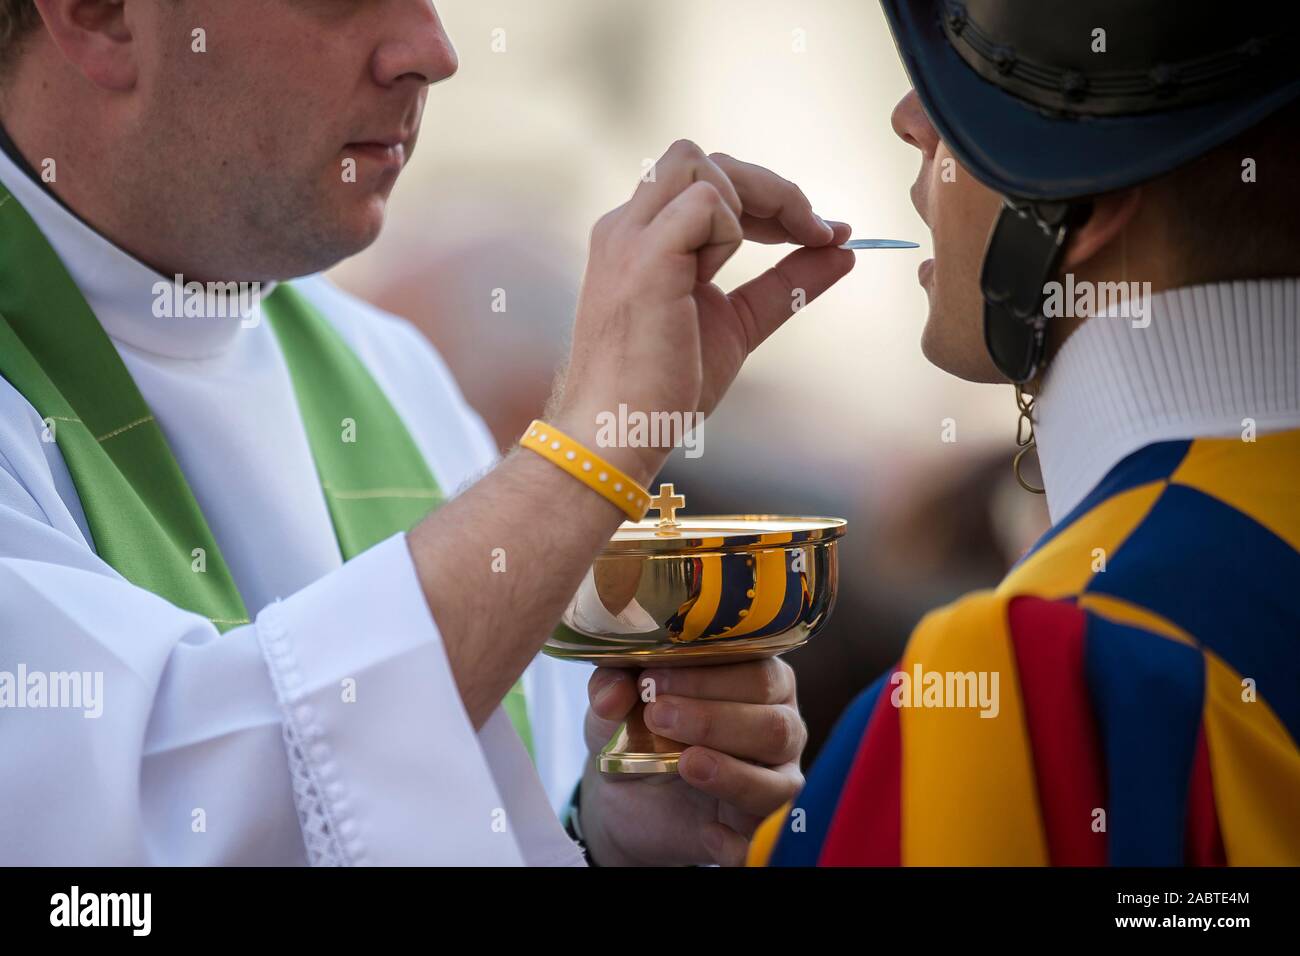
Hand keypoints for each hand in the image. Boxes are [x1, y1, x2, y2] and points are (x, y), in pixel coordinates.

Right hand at [552, 141, 854, 482]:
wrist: (618, 434)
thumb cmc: (665, 388)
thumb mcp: (739, 322)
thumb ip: (787, 281)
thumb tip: (842, 249)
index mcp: (642, 238)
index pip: (704, 178)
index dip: (767, 196)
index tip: (816, 233)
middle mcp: (628, 226)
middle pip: (701, 157)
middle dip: (768, 188)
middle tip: (814, 234)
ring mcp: (630, 238)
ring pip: (697, 163)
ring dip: (746, 203)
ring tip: (749, 264)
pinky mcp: (644, 259)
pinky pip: (704, 203)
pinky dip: (731, 231)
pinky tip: (718, 277)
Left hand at [576, 659, 805, 866]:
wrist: (626, 790)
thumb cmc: (640, 727)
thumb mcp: (617, 699)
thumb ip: (613, 684)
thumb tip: (612, 695)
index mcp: (761, 682)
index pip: (757, 674)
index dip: (708, 677)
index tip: (654, 680)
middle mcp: (781, 728)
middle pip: (776, 726)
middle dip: (715, 721)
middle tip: (658, 717)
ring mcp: (776, 781)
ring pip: (781, 784)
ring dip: (734, 776)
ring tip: (686, 764)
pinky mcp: (757, 827)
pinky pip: (765, 841)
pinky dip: (739, 842)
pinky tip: (707, 832)